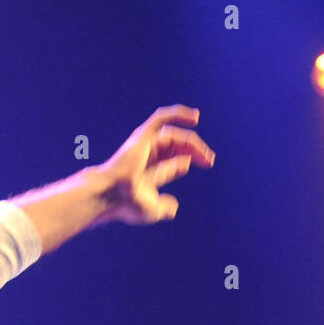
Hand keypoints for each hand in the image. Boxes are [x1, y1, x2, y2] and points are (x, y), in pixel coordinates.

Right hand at [93, 105, 214, 225]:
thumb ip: (163, 208)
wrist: (113, 195)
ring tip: (206, 153)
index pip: (172, 161)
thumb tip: (174, 208)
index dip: (188, 161)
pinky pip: (162, 118)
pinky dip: (179, 114)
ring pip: (174, 135)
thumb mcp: (152, 210)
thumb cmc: (128, 204)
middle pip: (176, 146)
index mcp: (149, 171)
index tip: (207, 163)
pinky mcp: (144, 135)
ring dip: (192, 142)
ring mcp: (145, 144)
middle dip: (195, 151)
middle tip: (210, 160)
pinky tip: (195, 118)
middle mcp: (147, 155)